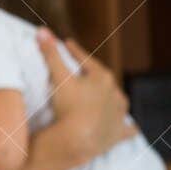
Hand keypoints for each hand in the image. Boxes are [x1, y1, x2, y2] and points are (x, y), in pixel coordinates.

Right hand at [34, 30, 133, 169]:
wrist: (79, 139)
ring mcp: (118, 113)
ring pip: (117, 102)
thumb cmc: (69, 107)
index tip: (67, 43)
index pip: (86, 60)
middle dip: (94, 76)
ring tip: (105, 100)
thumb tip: (41, 30)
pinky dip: (126, 127)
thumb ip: (51, 55)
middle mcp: (115, 93)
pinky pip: (126, 129)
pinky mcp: (119, 133)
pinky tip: (128, 127)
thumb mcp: (58, 78)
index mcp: (102, 77)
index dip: (74, 51)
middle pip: (103, 81)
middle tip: (85, 74)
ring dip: (111, 100)